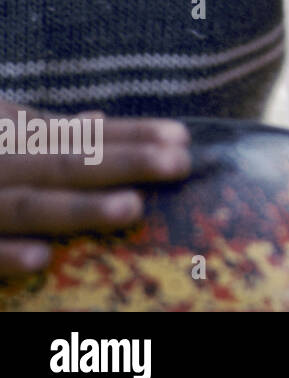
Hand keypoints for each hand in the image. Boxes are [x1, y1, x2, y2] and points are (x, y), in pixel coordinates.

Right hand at [0, 100, 190, 278]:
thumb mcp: (2, 134)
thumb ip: (43, 132)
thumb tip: (96, 118)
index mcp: (14, 139)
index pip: (82, 135)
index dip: (131, 135)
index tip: (181, 137)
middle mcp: (0, 166)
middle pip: (65, 165)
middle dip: (123, 163)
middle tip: (178, 164)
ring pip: (29, 206)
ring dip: (79, 208)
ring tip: (132, 207)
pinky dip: (7, 254)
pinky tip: (42, 259)